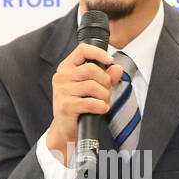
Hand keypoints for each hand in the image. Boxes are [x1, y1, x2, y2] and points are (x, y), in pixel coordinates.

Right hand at [44, 43, 125, 163]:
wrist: (66, 129)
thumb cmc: (80, 106)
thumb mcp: (94, 88)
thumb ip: (106, 77)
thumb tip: (118, 68)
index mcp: (66, 68)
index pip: (82, 50)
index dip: (98, 53)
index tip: (110, 60)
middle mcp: (61, 77)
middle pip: (91, 69)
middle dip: (105, 81)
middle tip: (107, 92)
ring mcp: (61, 91)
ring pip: (92, 86)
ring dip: (104, 96)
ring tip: (103, 103)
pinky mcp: (65, 106)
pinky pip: (91, 102)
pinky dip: (101, 106)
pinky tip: (100, 109)